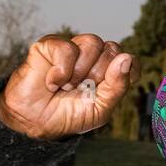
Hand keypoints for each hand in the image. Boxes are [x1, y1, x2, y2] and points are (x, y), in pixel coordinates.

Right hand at [0, 33, 138, 140]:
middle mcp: (93, 57)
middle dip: (98, 75)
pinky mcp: (50, 44)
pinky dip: (61, 71)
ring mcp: (72, 49)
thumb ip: (117, 87)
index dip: (125, 71)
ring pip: (93, 43)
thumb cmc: (68, 116)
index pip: (130, 60)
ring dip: (80, 72)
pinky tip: (52, 82)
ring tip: (66, 86)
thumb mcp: (100, 109)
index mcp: (108, 73)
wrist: (35, 122)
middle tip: (82, 90)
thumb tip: (127, 59)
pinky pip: (68, 48)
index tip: (109, 88)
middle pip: (113, 49)